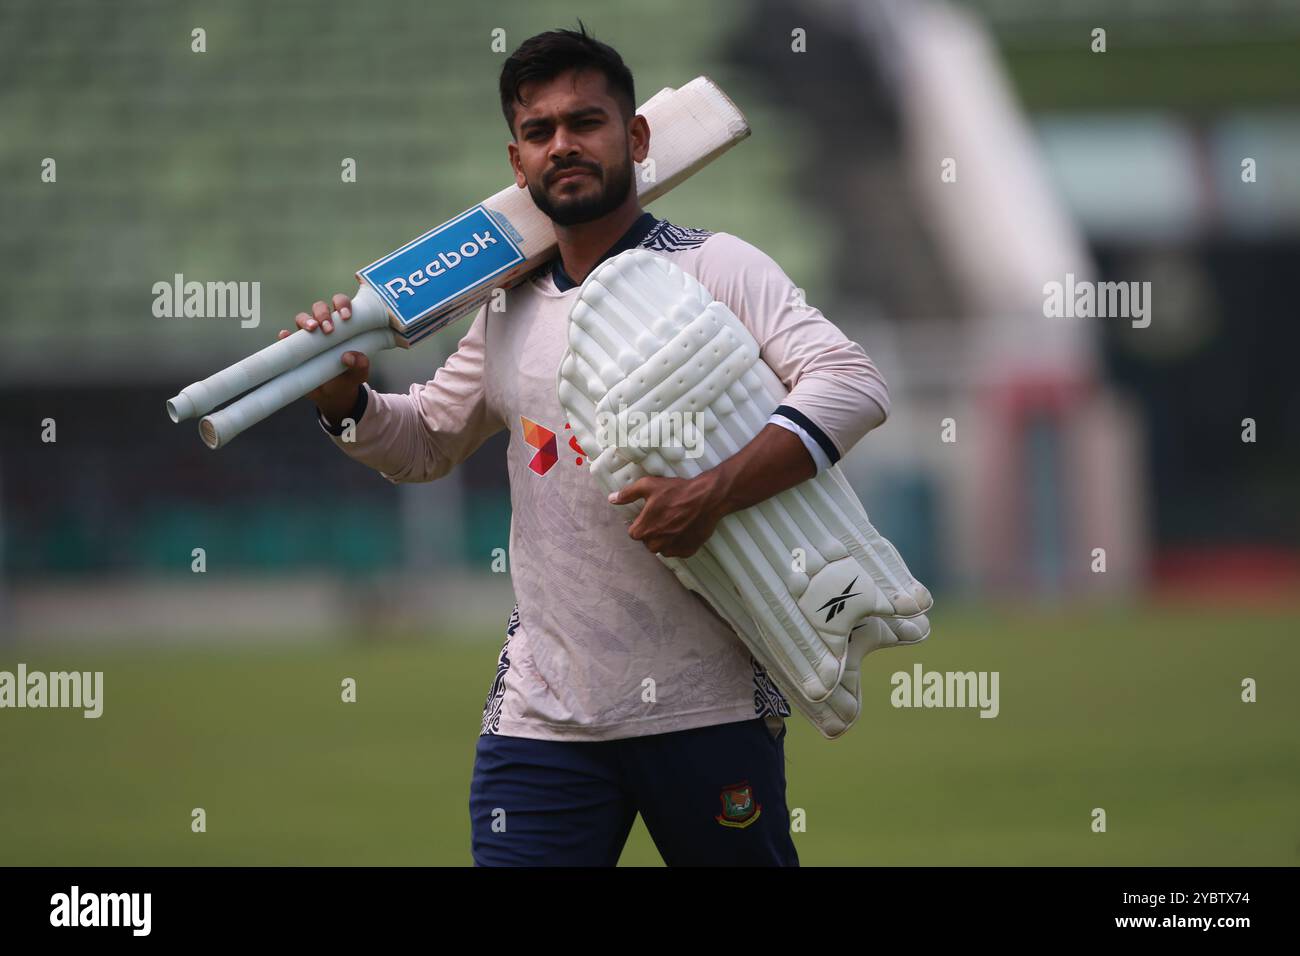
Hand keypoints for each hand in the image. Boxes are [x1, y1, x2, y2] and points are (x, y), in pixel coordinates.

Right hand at [277, 293, 368, 421]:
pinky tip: (286, 337)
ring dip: (305, 320)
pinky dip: (285, 335)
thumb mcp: (359, 373)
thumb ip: (360, 364)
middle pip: (319, 308)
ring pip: (302, 318)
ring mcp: (307, 336)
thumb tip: (349, 356)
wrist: (334, 394)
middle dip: (323, 314)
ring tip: (312, 330)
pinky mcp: (295, 348)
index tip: (346, 317)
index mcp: (342, 325)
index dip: (342, 305)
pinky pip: (286, 338)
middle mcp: (323, 326)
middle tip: (329, 329)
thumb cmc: (349, 376)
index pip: (341, 304)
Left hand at [609, 474, 724, 557]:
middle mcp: (657, 544)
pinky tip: (685, 528)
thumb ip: (628, 494)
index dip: (641, 523)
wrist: (707, 498)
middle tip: (664, 516)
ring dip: (665, 539)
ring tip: (675, 522)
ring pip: (662, 548)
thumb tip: (612, 499)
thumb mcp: (649, 486)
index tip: (650, 515)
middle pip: (648, 541)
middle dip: (653, 531)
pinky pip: (677, 550)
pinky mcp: (686, 551)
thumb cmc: (678, 491)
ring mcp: (672, 549)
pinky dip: (679, 542)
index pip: (634, 533)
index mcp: (644, 530)